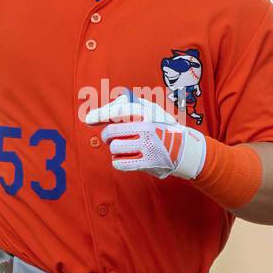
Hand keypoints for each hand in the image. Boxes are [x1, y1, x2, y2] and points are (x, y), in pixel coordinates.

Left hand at [83, 89, 206, 179]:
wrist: (184, 148)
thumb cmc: (160, 127)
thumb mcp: (149, 111)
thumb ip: (126, 109)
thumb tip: (95, 115)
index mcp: (146, 113)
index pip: (118, 111)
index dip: (100, 114)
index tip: (88, 119)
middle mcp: (146, 128)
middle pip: (111, 132)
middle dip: (107, 136)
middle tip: (110, 137)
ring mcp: (147, 146)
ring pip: (114, 148)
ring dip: (114, 149)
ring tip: (122, 147)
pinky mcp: (147, 162)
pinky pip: (120, 163)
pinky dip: (118, 161)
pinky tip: (123, 158)